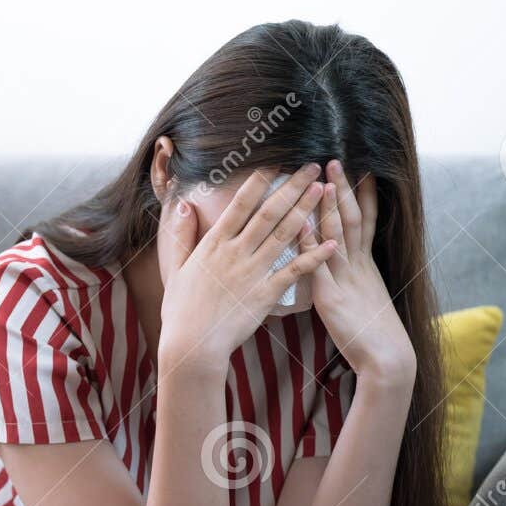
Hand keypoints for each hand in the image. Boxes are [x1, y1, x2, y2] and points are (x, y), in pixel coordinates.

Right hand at [157, 164, 337, 372]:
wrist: (192, 344)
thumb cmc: (181, 309)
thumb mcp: (174, 268)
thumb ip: (181, 235)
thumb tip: (183, 205)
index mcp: (214, 244)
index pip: (241, 205)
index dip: (260, 180)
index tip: (276, 161)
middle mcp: (236, 252)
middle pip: (269, 212)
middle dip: (292, 187)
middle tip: (311, 167)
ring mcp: (253, 272)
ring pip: (284, 234)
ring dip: (306, 210)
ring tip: (323, 190)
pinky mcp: (267, 294)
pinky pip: (295, 270)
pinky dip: (314, 255)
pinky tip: (331, 241)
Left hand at [299, 162, 415, 385]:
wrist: (388, 360)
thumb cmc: (372, 332)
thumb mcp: (363, 296)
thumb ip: (352, 276)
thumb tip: (340, 260)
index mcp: (365, 264)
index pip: (366, 221)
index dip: (364, 195)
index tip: (361, 168)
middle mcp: (357, 266)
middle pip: (353, 219)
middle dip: (345, 189)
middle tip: (336, 160)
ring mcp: (345, 279)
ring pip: (337, 235)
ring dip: (330, 205)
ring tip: (323, 178)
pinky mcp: (330, 296)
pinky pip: (316, 264)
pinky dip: (309, 242)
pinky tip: (300, 223)